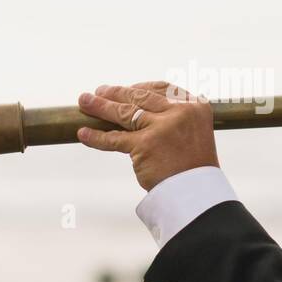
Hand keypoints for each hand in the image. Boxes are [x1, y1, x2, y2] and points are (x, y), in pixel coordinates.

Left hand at [76, 82, 219, 190]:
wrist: (197, 195)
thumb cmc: (194, 169)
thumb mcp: (193, 134)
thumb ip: (173, 119)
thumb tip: (140, 110)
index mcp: (195, 106)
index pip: (162, 88)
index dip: (141, 86)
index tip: (127, 88)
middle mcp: (179, 113)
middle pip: (140, 97)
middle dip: (116, 93)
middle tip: (99, 91)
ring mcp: (161, 128)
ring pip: (124, 112)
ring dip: (100, 106)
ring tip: (84, 102)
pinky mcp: (144, 145)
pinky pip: (114, 138)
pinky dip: (96, 136)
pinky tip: (84, 133)